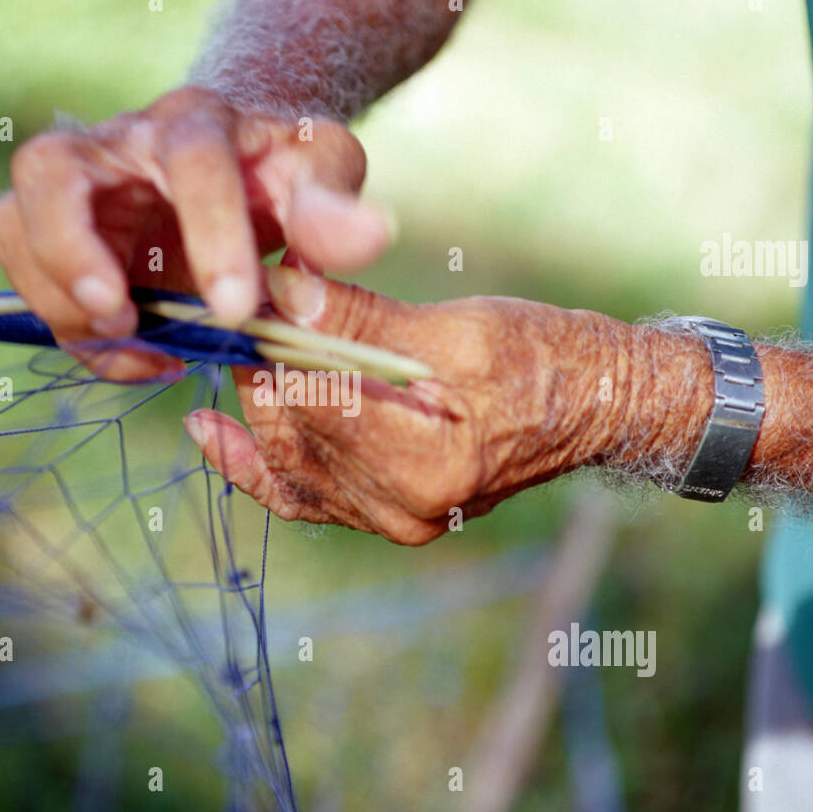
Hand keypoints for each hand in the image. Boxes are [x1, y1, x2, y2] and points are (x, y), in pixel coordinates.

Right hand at [0, 87, 390, 380]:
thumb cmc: (280, 169)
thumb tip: (370, 236)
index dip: (209, 234)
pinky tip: (139, 359)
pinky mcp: (52, 235)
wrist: (233, 162)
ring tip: (136, 348)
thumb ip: (336, 204)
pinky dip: (72, 332)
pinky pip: (28, 279)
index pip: (191, 161)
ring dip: (59, 298)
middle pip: (48, 169)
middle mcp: (114, 143)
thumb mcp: (322, 172)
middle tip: (120, 315)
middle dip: (71, 250)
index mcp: (194, 119)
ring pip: (14, 225)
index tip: (238, 310)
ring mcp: (71, 188)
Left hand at [183, 268, 625, 543]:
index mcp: (425, 466)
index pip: (313, 402)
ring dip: (257, 402)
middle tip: (237, 310)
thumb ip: (361, 321)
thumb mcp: (459, 329)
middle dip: (260, 367)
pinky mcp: (387, 514)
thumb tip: (281, 291)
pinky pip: (304, 496)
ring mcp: (392, 520)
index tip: (249, 292)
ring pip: (288, 463)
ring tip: (232, 347)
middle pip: (293, 434)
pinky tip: (214, 431)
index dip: (273, 343)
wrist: (598, 406)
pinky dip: (256, 464)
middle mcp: (401, 509)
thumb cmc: (546, 358)